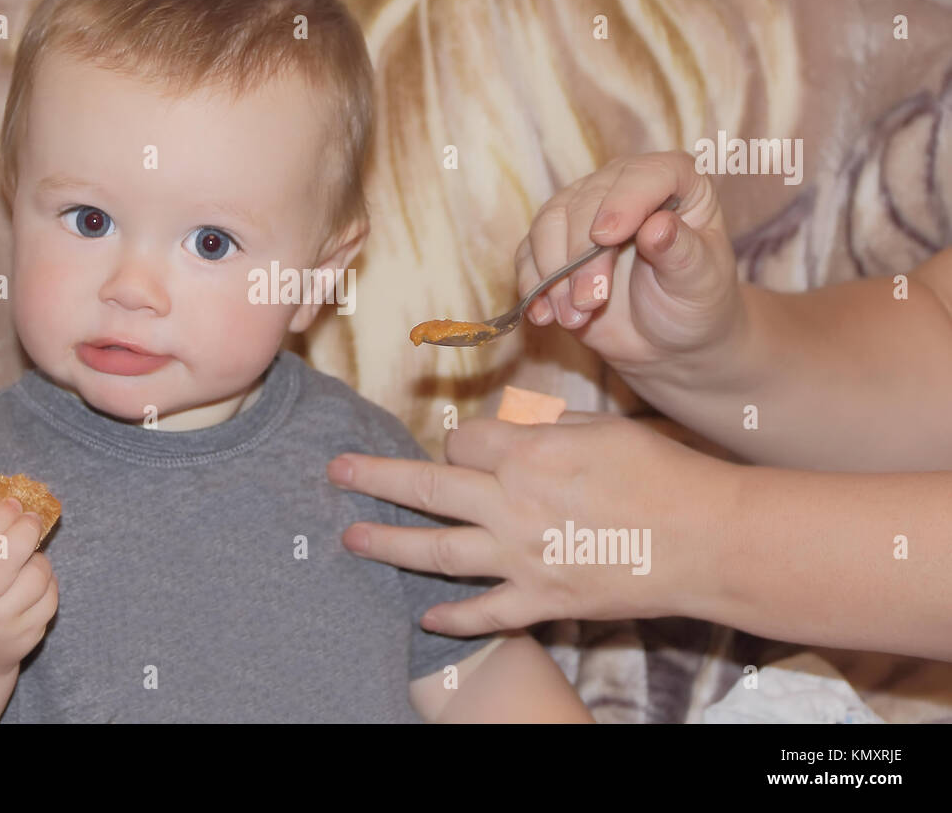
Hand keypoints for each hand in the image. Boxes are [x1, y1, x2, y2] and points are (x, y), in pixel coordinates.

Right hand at [0, 496, 58, 677]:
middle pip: (8, 556)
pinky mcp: (26, 637)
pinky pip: (51, 597)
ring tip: (27, 559)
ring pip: (36, 575)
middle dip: (26, 529)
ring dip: (38, 559)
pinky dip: (47, 583)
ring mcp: (0, 625)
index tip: (13, 504)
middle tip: (31, 519)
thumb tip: (2, 507)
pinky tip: (33, 583)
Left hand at [327, 413, 736, 633]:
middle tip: (336, 472)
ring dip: (388, 543)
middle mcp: (512, 502)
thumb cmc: (662, 472)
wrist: (708, 538)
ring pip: (437, 550)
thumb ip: (544, 427)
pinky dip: (453, 616)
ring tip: (351, 538)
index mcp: (527, 452)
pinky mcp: (543, 598)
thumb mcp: (601, 426)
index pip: (461, 439)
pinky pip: (486, 612)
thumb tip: (508, 429)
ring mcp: (522, 556)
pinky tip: (424, 615)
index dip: (460, 440)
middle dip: (374, 477)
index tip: (468, 447)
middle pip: (426, 486)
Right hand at [514, 151, 743, 379]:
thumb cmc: (694, 302)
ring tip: (574, 316)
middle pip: (586, 202)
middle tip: (590, 301)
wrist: (667, 340)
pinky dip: (532, 285)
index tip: (607, 237)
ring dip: (554, 273)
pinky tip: (545, 315)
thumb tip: (658, 226)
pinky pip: (528, 253)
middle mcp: (622, 188)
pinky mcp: (554, 245)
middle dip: (582, 255)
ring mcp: (583, 214)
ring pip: (549, 223)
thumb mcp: (700, 281)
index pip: (644, 174)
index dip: (624, 200)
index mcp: (672, 182)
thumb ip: (682, 252)